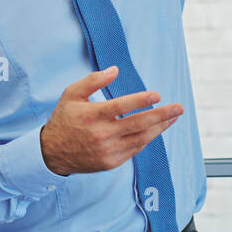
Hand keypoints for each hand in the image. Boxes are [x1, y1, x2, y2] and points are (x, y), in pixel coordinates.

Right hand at [40, 66, 183, 175]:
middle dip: (161, 115)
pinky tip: (156, 129)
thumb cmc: (65, 119)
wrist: (53, 153)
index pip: (121, 107)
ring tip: (172, 118)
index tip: (157, 95)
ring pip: (141, 138)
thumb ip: (93, 80)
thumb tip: (115, 70)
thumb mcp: (72, 94)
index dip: (140, 101)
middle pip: (138, 124)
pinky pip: (135, 149)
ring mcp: (108, 151)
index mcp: (92, 116)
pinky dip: (147, 138)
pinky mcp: (111, 162)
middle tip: (178, 108)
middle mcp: (101, 135)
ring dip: (159, 128)